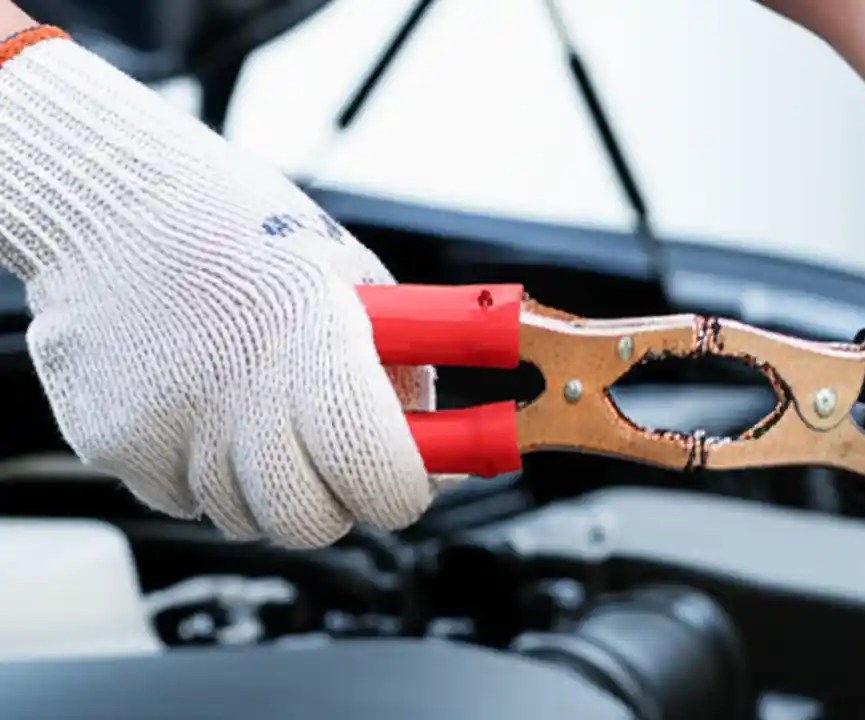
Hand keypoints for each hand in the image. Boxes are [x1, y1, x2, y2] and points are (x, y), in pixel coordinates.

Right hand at [0, 34, 437, 547]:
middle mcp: (239, 385)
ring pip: (242, 518)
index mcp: (314, 332)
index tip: (408, 481)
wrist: (115, 201)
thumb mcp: (354, 279)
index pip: (377, 474)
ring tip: (254, 406)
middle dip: (335, 504)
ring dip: (264, 487)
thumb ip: (401, 371)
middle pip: (307, 524)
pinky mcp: (107, 442)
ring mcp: (165, 422)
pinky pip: (179, 499)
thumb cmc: (251, 236)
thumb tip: (439, 460)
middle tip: (335, 463)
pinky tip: (196, 400)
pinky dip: (199, 472)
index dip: (404, 492)